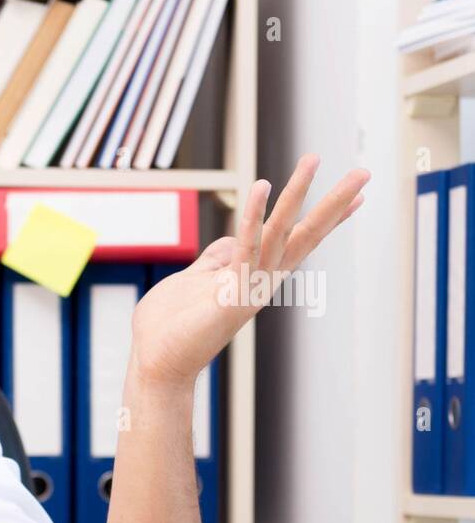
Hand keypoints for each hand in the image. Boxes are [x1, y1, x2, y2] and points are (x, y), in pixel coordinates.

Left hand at [129, 154, 368, 391]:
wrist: (157, 364)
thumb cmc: (169, 328)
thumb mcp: (194, 281)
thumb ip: (214, 260)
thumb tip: (231, 240)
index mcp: (254, 277)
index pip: (296, 241)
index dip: (327, 218)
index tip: (357, 195)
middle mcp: (260, 282)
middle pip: (304, 235)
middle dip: (333, 203)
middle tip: (364, 171)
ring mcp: (249, 289)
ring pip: (281, 233)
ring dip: (297, 194)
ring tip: (314, 158)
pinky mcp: (231, 294)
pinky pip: (245, 247)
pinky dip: (254, 216)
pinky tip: (263, 186)